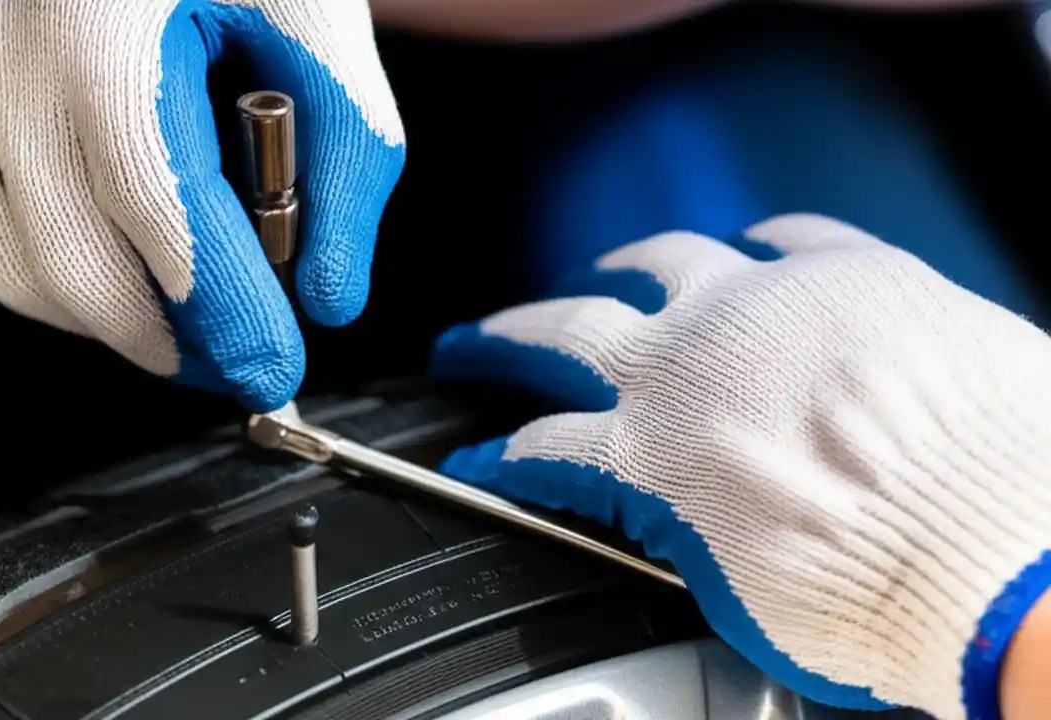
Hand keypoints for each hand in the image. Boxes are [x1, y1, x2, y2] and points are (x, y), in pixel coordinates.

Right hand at [0, 0, 404, 410]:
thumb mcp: (315, 20)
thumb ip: (347, 156)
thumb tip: (326, 298)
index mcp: (102, 33)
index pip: (162, 219)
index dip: (226, 316)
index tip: (275, 370)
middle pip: (74, 273)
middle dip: (170, 344)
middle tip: (239, 359)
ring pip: (18, 274)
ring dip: (114, 320)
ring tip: (191, 315)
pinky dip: (61, 271)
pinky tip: (120, 250)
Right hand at [431, 214, 1050, 719]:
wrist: (1006, 547)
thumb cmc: (883, 595)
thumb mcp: (740, 598)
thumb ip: (687, 534)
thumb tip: (678, 514)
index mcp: (650, 456)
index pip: (541, 451)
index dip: (499, 459)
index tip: (480, 459)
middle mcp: (686, 364)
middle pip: (564, 331)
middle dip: (504, 339)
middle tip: (474, 341)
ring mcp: (762, 304)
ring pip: (659, 260)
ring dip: (618, 271)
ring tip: (601, 274)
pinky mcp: (846, 271)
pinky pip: (784, 238)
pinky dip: (757, 246)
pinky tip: (750, 249)